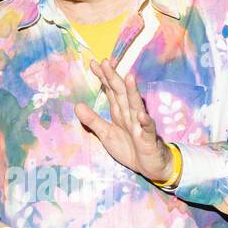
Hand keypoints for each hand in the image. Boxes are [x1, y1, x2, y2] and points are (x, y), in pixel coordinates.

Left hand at [74, 59, 174, 183]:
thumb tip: (77, 105)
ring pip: (136, 106)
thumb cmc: (130, 147)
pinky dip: (145, 122)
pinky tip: (141, 115)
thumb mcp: (106, 134)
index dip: (103, 78)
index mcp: (119, 112)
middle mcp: (130, 114)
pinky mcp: (148, 138)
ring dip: (133, 92)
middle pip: (121, 93)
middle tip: (106, 62)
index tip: (93, 64)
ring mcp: (140, 124)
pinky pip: (147, 129)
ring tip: (129, 77)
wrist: (150, 166)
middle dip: (114, 78)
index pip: (111, 91)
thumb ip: (93, 120)